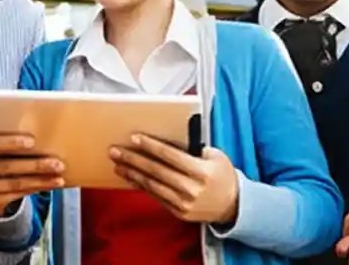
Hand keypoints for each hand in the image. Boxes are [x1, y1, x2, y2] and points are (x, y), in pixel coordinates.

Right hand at [0, 134, 64, 217]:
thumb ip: (1, 133)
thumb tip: (37, 126)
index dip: (7, 143)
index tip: (32, 141)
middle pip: (3, 166)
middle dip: (33, 164)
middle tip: (57, 162)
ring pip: (12, 184)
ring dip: (39, 180)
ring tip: (58, 175)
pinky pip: (13, 195)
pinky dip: (34, 189)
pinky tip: (49, 184)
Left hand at [110, 133, 239, 223]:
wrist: (233, 205)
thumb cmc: (223, 176)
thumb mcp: (216, 156)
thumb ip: (194, 148)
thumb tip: (167, 141)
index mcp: (201, 171)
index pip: (170, 156)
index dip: (150, 146)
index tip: (134, 138)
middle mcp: (191, 188)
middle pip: (156, 170)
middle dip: (133, 159)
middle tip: (115, 150)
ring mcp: (183, 202)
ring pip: (152, 185)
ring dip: (132, 174)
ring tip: (117, 164)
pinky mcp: (178, 212)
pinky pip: (156, 196)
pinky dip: (141, 186)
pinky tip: (131, 178)